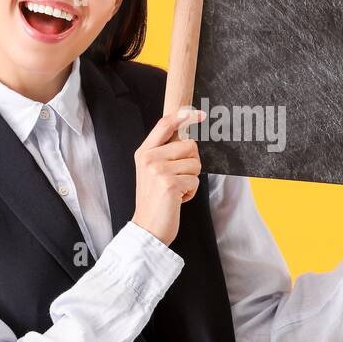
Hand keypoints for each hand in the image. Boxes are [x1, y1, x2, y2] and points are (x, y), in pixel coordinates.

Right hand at [130, 106, 205, 245]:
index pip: (164, 124)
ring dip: (191, 179)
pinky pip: (195, 180)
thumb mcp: (152, 172)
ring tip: (176, 190)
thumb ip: (165, 153)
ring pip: (195, 163)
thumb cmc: (154, 201)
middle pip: (189, 145)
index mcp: (144, 152)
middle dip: (191, 163)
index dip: (183, 116)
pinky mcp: (170, 184)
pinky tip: (177, 199)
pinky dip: (191, 192)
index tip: (198, 114)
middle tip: (177, 179)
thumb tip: (187, 137)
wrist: (147, 228)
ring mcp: (158, 171)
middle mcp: (149, 159)